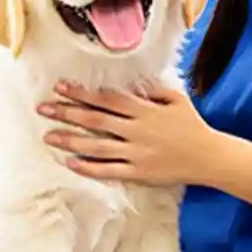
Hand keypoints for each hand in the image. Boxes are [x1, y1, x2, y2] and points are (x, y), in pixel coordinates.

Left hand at [37, 80, 220, 186]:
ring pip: (96, 146)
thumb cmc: (191, 125)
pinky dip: (88, 167)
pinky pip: (109, 170)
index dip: (82, 92)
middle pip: (95, 119)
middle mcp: (137, 130)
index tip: (60, 87)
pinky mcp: (138, 172)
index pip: (106, 99)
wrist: (209, 157)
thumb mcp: (175, 99)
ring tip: (48, 136)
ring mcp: (136, 152)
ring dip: (70, 140)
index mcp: (144, 110)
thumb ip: (151, 89)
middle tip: (42, 108)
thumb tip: (130, 79)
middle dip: (67, 113)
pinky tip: (70, 163)